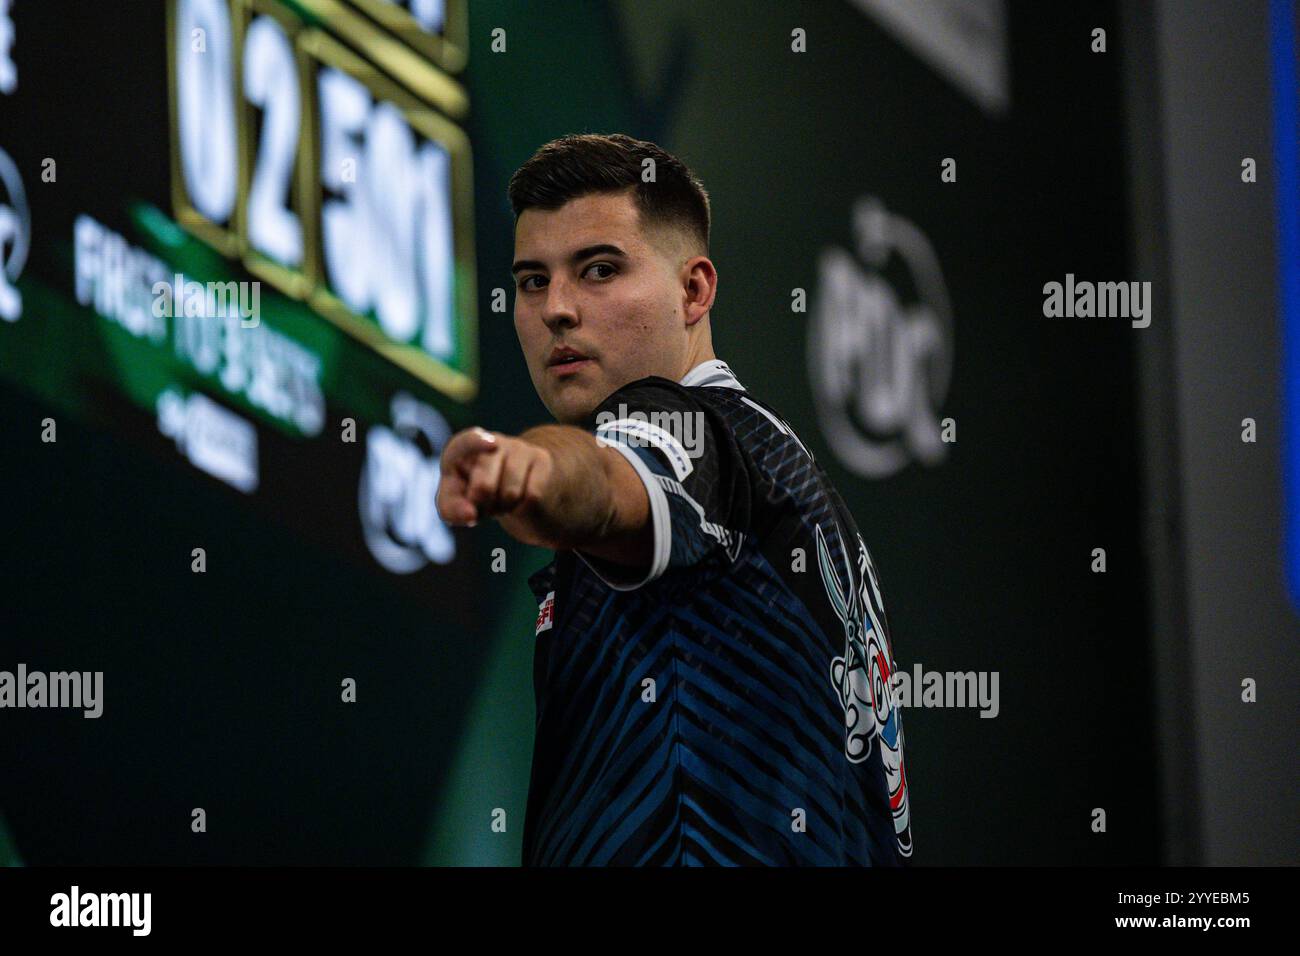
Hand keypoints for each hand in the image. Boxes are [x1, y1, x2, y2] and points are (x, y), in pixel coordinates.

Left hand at [436, 427, 555, 542]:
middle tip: (484, 506)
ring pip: (511, 493)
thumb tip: (470, 514)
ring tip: (502, 503)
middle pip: (485, 486)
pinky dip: (523, 508)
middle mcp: (493, 442)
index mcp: (464, 449)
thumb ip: (452, 510)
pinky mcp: (541, 459)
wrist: (515, 490)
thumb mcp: (456, 503)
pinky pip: (532, 495)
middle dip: (482, 506)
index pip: (467, 441)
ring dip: (504, 509)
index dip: (476, 442)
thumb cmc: (477, 495)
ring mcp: (519, 447)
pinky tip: (519, 502)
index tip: (489, 444)